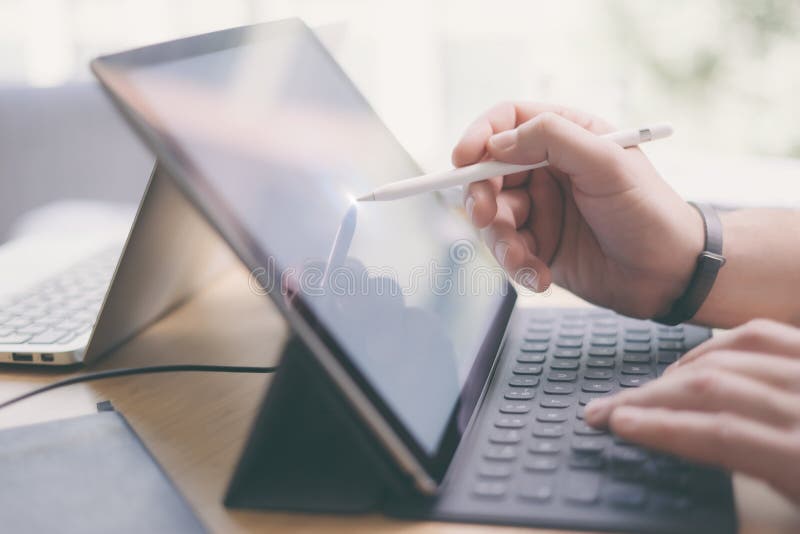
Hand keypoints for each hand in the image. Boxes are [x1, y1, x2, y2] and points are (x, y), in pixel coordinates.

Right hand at [453, 102, 702, 317]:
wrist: (669, 275)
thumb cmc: (649, 211)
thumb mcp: (607, 163)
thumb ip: (554, 139)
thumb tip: (497, 142)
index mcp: (566, 137)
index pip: (507, 122)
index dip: (479, 136)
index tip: (464, 159)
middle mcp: (547, 170)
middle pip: (488, 172)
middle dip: (481, 196)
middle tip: (485, 216)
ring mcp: (541, 209)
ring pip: (491, 216)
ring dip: (500, 240)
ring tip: (525, 258)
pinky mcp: (539, 245)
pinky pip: (506, 251)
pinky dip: (516, 266)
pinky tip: (540, 277)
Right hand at [585, 319, 799, 503]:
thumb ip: (757, 489)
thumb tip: (692, 455)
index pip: (720, 434)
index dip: (660, 427)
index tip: (617, 424)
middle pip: (711, 387)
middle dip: (647, 396)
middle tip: (605, 408)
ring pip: (727, 355)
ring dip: (674, 372)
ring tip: (644, 391)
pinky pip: (759, 334)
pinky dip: (716, 343)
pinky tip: (695, 359)